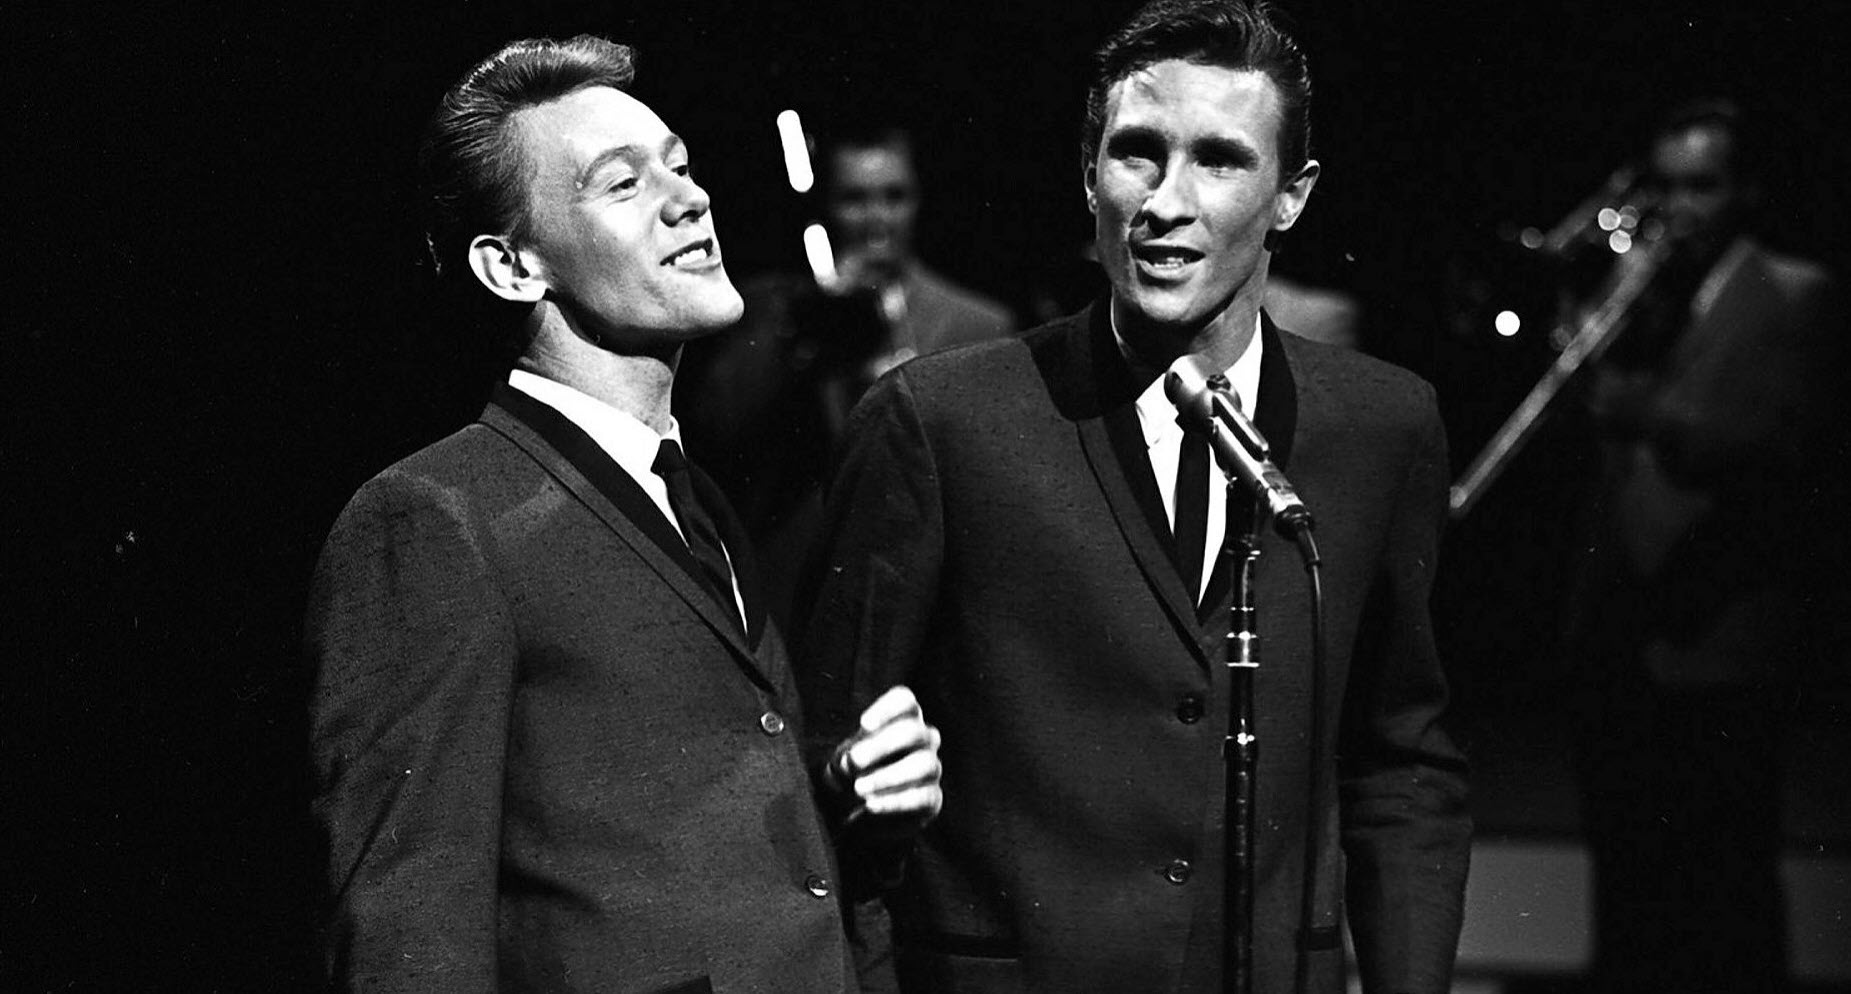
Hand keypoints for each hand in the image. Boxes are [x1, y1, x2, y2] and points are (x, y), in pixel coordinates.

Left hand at [828, 685, 942, 824]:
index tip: (864, 724)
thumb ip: (845, 760)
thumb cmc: (853, 773)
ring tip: (858, 789)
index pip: (905, 701)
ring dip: (888, 776)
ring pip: (923, 764)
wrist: (860, 811)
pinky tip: (871, 806)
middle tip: (854, 761)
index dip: (887, 709)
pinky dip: (895, 801)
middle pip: (913, 731)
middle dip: (882, 745)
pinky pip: (923, 797)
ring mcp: (931, 768)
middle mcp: (923, 739)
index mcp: (902, 719)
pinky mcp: (933, 798)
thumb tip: (852, 763)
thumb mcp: (842, 763)